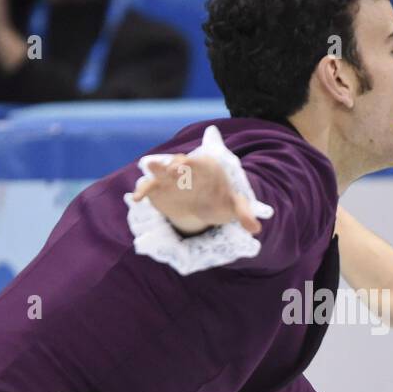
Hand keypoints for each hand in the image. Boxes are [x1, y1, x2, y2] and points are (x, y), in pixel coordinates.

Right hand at [131, 152, 262, 235]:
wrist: (207, 206)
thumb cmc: (222, 201)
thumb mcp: (234, 206)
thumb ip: (244, 214)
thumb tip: (255, 228)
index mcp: (206, 167)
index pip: (198, 163)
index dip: (191, 164)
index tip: (185, 166)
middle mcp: (186, 169)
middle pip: (178, 163)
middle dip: (172, 164)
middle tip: (169, 169)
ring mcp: (171, 178)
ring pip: (161, 171)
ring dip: (155, 169)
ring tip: (149, 168)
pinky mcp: (159, 190)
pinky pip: (149, 188)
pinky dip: (142, 191)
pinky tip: (136, 199)